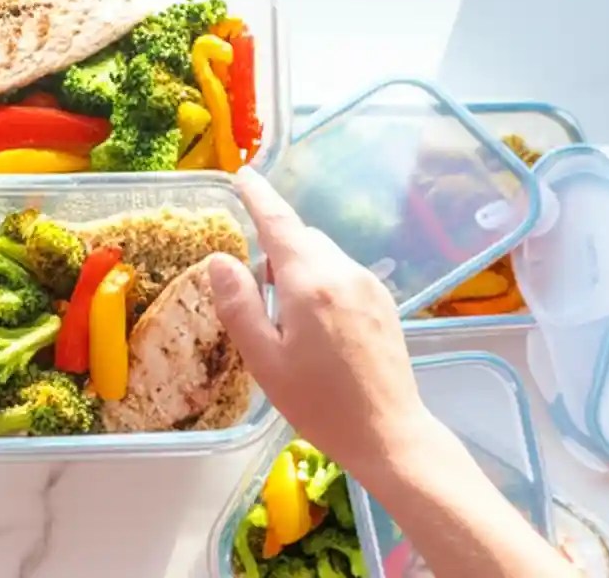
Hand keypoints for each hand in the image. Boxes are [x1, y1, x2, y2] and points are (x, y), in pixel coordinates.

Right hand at [207, 168, 431, 473]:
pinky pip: (342, 274)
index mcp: (310, 283)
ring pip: (323, 255)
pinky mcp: (383, 303)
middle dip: (275, 246)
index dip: (258, 196)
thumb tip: (219, 260)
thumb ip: (239, 305)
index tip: (242, 174)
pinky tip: (314, 326)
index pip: (279, 223)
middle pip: (302, 238)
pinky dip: (320, 281)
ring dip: (298, 266)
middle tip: (253, 286)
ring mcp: (369, 286)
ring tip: (283, 315)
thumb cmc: (319, 403)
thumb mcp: (265, 360)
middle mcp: (343, 273)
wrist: (389, 434)